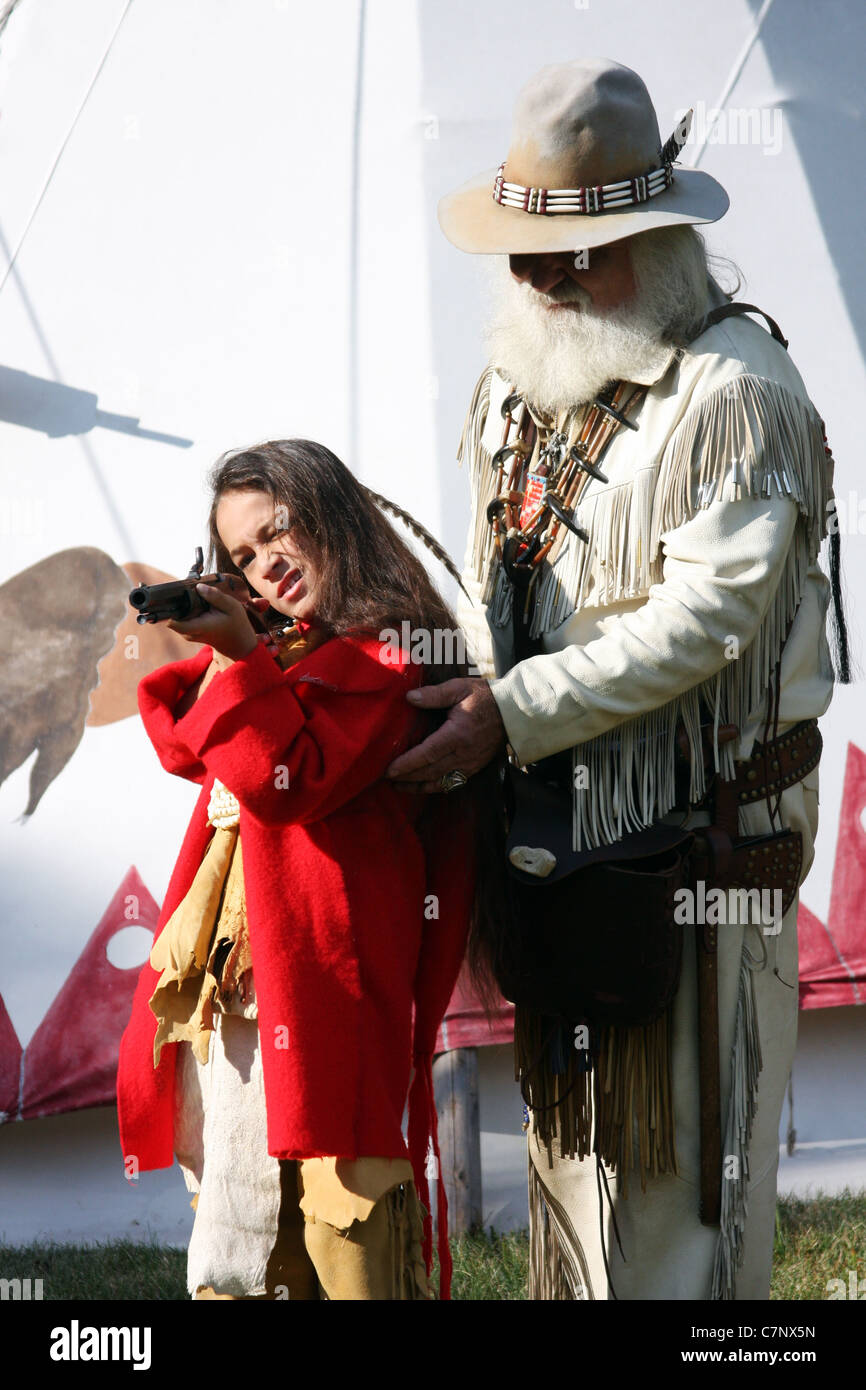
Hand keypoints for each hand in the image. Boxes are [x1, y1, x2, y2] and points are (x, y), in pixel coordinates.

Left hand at [166, 583, 261, 663]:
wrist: (237, 643)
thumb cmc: (236, 624)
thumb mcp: (231, 606)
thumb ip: (215, 596)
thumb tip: (198, 587)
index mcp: (200, 626)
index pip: (174, 622)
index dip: (168, 609)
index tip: (171, 596)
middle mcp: (189, 632)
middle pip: (172, 614)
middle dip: (179, 601)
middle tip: (194, 593)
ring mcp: (187, 633)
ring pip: (176, 614)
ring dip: (183, 604)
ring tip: (200, 599)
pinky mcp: (187, 631)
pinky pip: (180, 617)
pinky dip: (187, 608)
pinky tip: (200, 605)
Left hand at [385, 677, 506, 792]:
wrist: (515, 712)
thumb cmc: (485, 697)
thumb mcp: (459, 688)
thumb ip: (434, 694)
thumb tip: (410, 698)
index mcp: (458, 734)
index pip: (428, 754)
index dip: (407, 764)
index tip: (390, 770)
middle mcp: (464, 753)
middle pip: (430, 771)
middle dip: (408, 777)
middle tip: (387, 778)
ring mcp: (470, 763)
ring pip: (440, 781)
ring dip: (418, 786)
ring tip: (399, 786)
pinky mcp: (475, 767)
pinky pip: (452, 782)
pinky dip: (435, 787)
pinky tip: (422, 786)